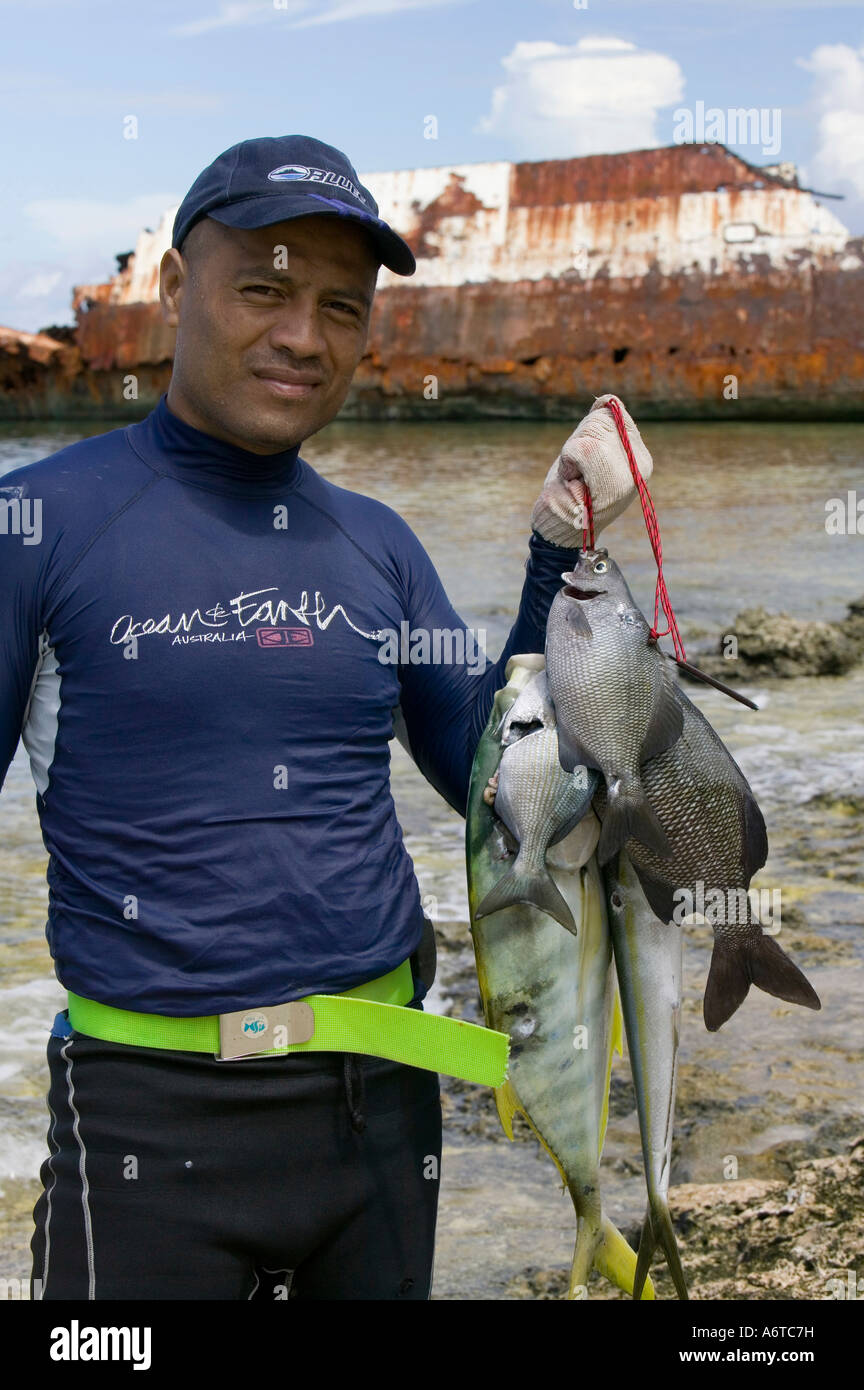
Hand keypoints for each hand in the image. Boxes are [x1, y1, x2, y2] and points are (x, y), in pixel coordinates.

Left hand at [530, 393, 652, 547]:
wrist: (561, 531)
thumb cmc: (570, 493)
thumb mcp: (587, 455)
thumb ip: (600, 427)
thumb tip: (607, 399)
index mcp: (640, 459)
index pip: (615, 413)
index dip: (589, 431)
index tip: (586, 462)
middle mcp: (641, 464)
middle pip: (602, 419)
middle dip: (580, 442)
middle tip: (580, 473)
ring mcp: (629, 470)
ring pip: (590, 431)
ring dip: (572, 454)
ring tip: (577, 479)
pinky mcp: (611, 476)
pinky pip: (579, 447)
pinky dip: (567, 462)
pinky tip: (572, 483)